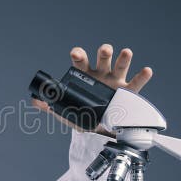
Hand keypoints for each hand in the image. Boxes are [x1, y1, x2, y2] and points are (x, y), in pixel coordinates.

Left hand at [31, 44, 152, 136]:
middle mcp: (101, 75)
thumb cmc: (84, 114)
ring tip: (126, 52)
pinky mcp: (128, 92)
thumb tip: (35, 100)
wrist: (100, 130)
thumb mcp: (67, 111)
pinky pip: (136, 84)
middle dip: (104, 53)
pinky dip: (142, 76)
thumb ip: (51, 105)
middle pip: (102, 59)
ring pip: (119, 66)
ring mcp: (115, 81)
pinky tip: (146, 70)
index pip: (81, 61)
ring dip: (123, 58)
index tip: (76, 54)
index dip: (79, 55)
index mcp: (85, 76)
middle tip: (105, 50)